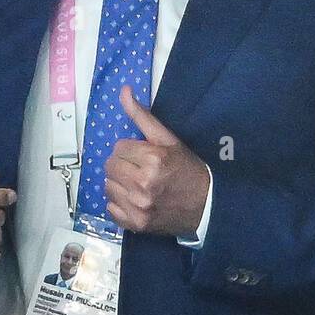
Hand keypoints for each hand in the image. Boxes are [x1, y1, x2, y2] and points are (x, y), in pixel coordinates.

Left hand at [104, 86, 209, 236]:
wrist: (207, 205)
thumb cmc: (188, 169)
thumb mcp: (170, 140)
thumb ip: (143, 116)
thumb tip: (123, 90)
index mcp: (153, 159)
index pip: (119, 147)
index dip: (131, 149)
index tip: (144, 154)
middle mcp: (143, 183)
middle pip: (110, 166)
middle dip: (123, 164)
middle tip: (140, 168)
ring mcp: (138, 206)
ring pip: (108, 186)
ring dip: (119, 183)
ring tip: (137, 184)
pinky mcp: (135, 224)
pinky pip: (111, 208)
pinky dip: (120, 203)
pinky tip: (136, 199)